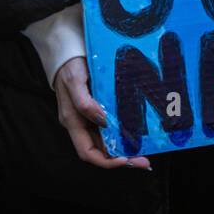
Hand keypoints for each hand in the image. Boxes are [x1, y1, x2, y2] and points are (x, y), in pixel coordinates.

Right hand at [53, 56, 150, 170]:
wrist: (68, 52)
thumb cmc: (69, 67)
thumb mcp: (75, 81)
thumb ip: (85, 103)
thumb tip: (103, 120)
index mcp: (73, 122)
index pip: (88, 153)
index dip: (106, 161)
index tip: (125, 159)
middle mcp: (81, 124)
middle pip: (101, 150)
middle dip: (122, 158)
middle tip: (144, 161)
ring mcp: (90, 118)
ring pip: (107, 141)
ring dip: (125, 148)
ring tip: (145, 151)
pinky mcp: (98, 109)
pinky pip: (111, 126)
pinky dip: (123, 133)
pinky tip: (138, 133)